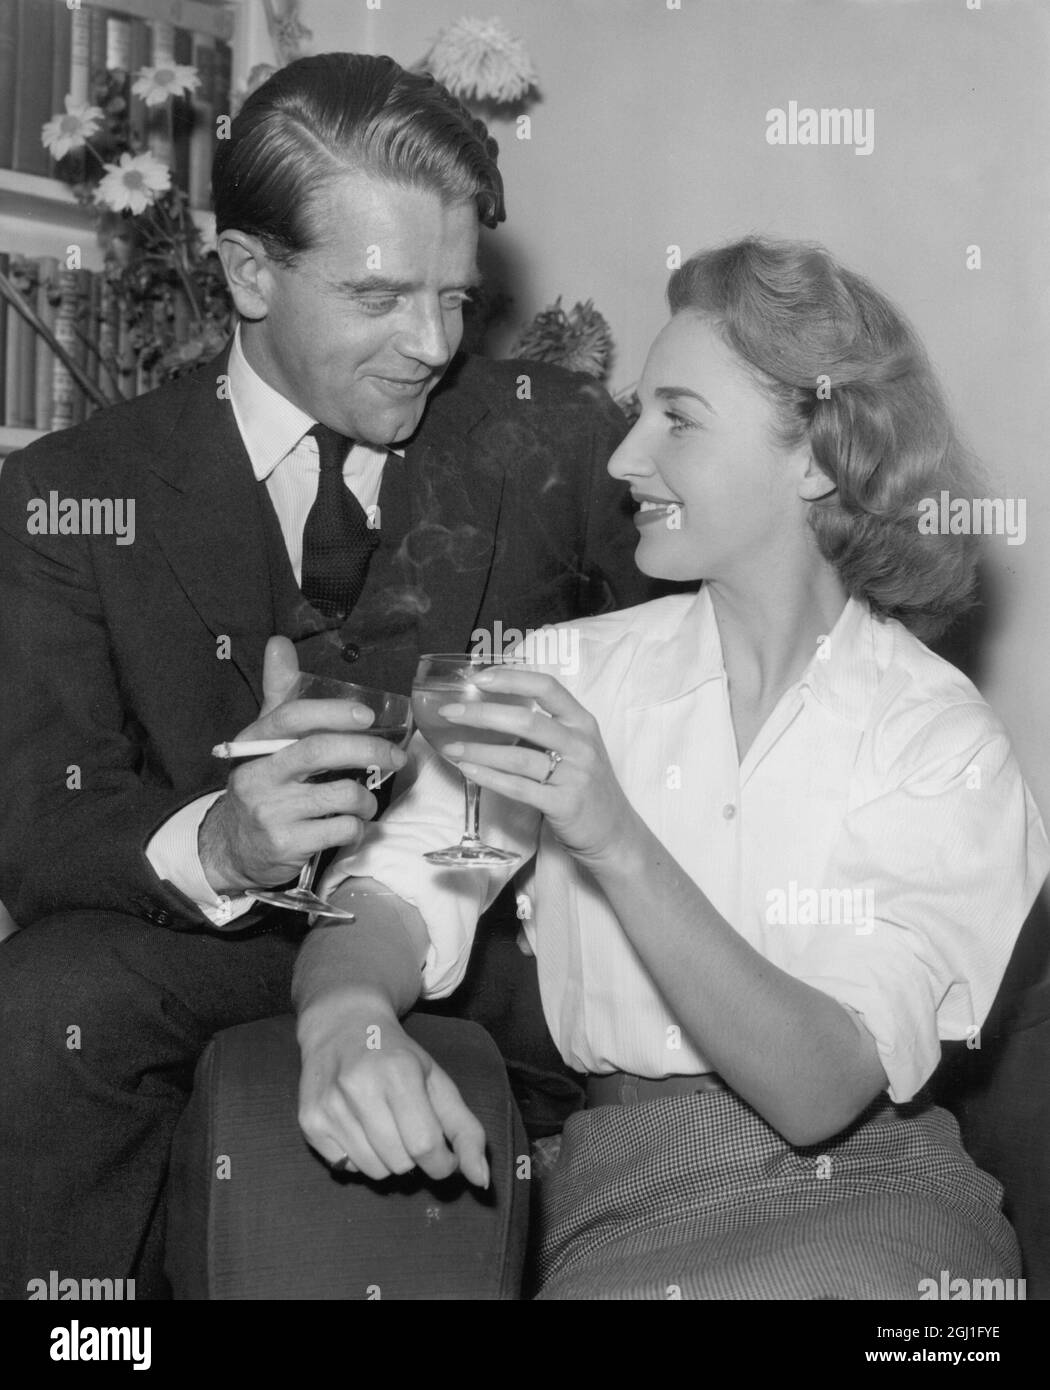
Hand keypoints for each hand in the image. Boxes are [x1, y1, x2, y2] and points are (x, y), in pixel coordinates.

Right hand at [199, 637, 407, 893]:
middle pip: (320, 752)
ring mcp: (270, 812)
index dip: (332, 712)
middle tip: (397, 758)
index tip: (368, 715)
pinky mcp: (286, 845)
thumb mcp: (264, 740)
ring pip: (341, 795)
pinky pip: (341, 829)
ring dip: (368, 799)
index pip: (290, 718)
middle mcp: (257, 775)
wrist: (232, 846)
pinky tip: (352, 826)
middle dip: (369, 751)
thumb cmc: (262, 783)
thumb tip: (279, 642)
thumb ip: (278, 693)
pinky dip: (358, 828)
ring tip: (367, 802)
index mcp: (254, 744)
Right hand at [297, 993, 489, 1186]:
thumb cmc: (398, 1057)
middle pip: (401, 1163)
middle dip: (415, 1157)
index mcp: (399, 1072)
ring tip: (384, 1125)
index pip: (426, 1145)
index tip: (443, 1154)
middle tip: (408, 1127)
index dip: (442, 1162)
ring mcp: (330, 1105)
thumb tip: (482, 1181)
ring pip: (374, 1171)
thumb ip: (466, 1131)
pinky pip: (345, 1169)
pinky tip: (358, 1126)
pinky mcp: (308, 1121)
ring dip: (388, 1159)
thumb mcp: (438, 1082)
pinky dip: (359, 1158)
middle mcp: (359, 1087)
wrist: (342, 1024)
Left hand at [439, 667, 641, 867]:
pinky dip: (489, 778)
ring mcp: (574, 775)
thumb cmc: (585, 783)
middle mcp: (580, 744)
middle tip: (450, 713)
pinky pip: (519, 788)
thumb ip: (545, 728)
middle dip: (482, 714)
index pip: (547, 687)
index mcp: (582, 722)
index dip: (512, 679)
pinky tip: (469, 771)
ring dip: (479, 751)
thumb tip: (492, 710)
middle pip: (526, 721)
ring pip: (518, 757)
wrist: (614, 831)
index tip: (479, 678)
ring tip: (451, 747)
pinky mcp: (563, 804)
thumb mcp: (576, 746)